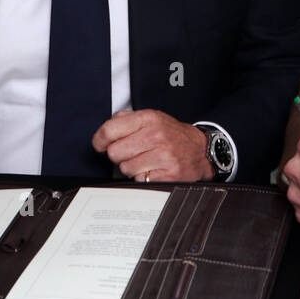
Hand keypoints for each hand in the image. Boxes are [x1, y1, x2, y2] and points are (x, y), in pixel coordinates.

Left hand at [93, 110, 212, 181]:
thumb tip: (104, 133)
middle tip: (132, 152)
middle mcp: (155, 135)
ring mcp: (163, 156)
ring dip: (132, 168)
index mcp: (148, 118)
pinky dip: (143, 178)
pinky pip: (139, 180)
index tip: (100, 145)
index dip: (99, 140)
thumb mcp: (152, 117)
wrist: (200, 150)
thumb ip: (126, 119)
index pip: (109, 130)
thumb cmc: (172, 135)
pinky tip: (153, 169)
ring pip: (125, 169)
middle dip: (119, 155)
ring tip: (145, 161)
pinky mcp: (167, 174)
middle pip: (114, 153)